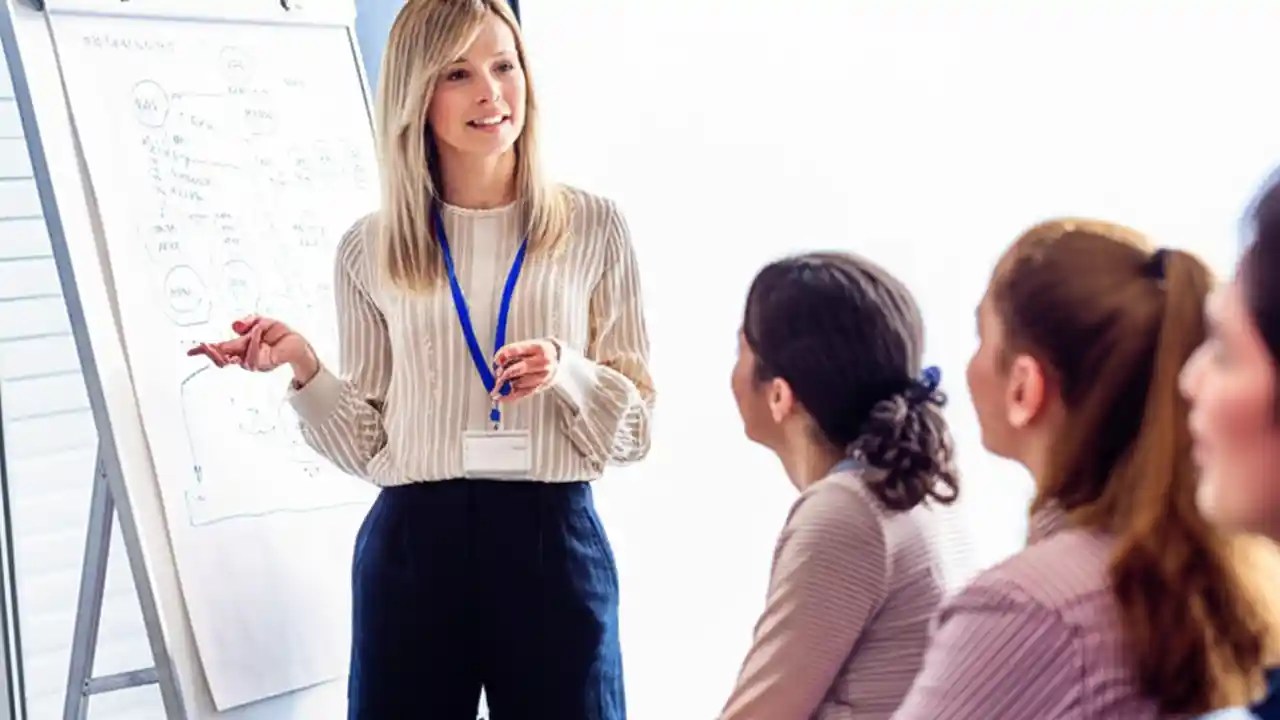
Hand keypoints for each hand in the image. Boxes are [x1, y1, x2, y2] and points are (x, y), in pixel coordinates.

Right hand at [187, 315, 315, 379]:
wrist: (297, 342)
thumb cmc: (279, 334)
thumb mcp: (261, 321)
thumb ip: (247, 321)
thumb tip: (235, 325)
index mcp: (240, 345)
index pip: (219, 349)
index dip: (205, 350)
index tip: (191, 351)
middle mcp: (243, 355)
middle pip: (222, 359)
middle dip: (212, 354)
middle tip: (205, 347)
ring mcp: (252, 362)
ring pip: (238, 359)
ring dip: (244, 342)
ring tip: (255, 330)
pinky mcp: (262, 365)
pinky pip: (252, 358)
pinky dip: (255, 343)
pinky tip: (259, 334)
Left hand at [492, 339, 559, 402]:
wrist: (562, 362)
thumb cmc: (542, 353)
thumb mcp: (531, 345)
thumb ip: (514, 351)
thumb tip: (498, 360)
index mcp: (539, 348)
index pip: (516, 350)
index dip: (502, 355)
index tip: (497, 360)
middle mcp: (542, 363)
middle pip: (517, 369)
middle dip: (503, 372)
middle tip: (498, 373)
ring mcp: (542, 377)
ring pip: (517, 383)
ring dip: (507, 383)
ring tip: (503, 380)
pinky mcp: (540, 387)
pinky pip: (521, 394)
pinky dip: (509, 397)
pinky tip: (501, 397)